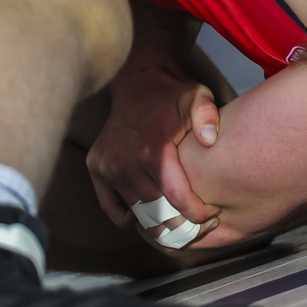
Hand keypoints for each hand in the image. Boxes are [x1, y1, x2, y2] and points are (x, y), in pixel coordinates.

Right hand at [86, 63, 221, 242]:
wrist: (138, 83)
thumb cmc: (174, 95)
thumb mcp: (198, 97)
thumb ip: (207, 116)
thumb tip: (209, 140)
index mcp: (153, 147)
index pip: (175, 196)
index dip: (194, 212)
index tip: (210, 216)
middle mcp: (126, 159)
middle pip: (156, 208)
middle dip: (180, 219)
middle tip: (198, 223)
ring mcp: (107, 164)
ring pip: (136, 209)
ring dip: (157, 219)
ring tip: (178, 218)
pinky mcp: (95, 167)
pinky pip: (111, 206)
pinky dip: (128, 215)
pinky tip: (148, 212)